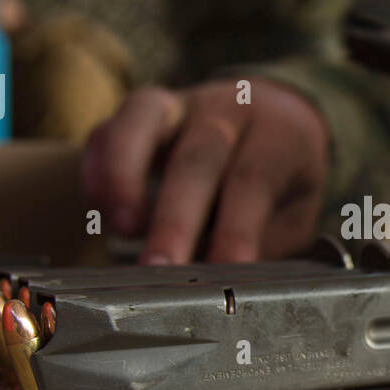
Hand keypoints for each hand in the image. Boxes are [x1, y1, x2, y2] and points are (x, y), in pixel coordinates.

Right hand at [82, 79, 328, 262]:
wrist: (274, 117)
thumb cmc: (281, 180)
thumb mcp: (293, 211)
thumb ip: (261, 242)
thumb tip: (225, 285)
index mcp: (276, 134)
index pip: (255, 180)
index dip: (238, 228)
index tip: (226, 270)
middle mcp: (227, 110)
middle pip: (198, 157)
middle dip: (176, 218)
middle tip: (161, 267)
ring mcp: (181, 104)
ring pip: (145, 120)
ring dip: (126, 175)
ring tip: (121, 228)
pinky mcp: (141, 113)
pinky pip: (110, 126)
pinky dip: (98, 165)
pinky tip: (97, 207)